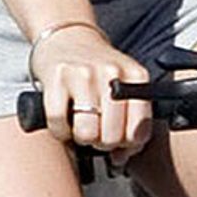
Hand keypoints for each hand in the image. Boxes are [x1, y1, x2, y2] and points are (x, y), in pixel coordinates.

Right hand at [32, 23, 151, 159]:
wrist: (68, 37)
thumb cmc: (98, 71)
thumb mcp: (125, 85)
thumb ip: (130, 119)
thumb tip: (122, 158)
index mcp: (137, 75)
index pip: (139, 128)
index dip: (129, 147)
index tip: (121, 148)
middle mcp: (113, 73)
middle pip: (112, 135)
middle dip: (103, 145)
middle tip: (97, 137)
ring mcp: (84, 74)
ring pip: (87, 131)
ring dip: (81, 139)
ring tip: (81, 127)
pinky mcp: (56, 78)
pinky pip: (58, 122)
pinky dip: (60, 131)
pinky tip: (64, 123)